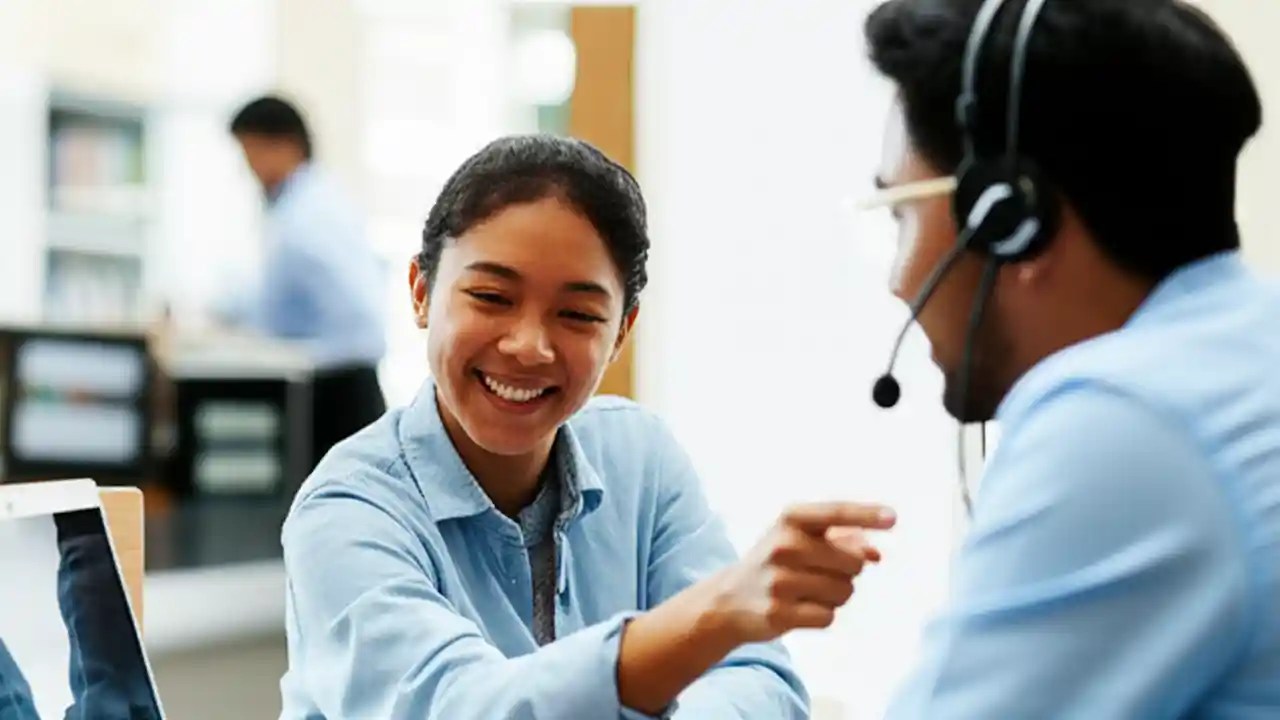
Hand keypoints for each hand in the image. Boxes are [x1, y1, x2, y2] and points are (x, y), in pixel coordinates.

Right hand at [709, 502, 895, 643]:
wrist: (729, 598)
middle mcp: (783, 545)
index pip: (836, 512)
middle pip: (853, 563)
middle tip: (821, 572)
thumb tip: (875, 554)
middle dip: (848, 571)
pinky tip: (801, 608)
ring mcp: (779, 580)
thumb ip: (844, 539)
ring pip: (844, 591)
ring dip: (837, 595)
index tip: (894, 518)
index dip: (867, 515)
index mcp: (791, 519)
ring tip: (808, 591)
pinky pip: (829, 616)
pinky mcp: (778, 612)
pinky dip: (823, 614)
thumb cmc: (778, 562)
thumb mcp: (803, 539)